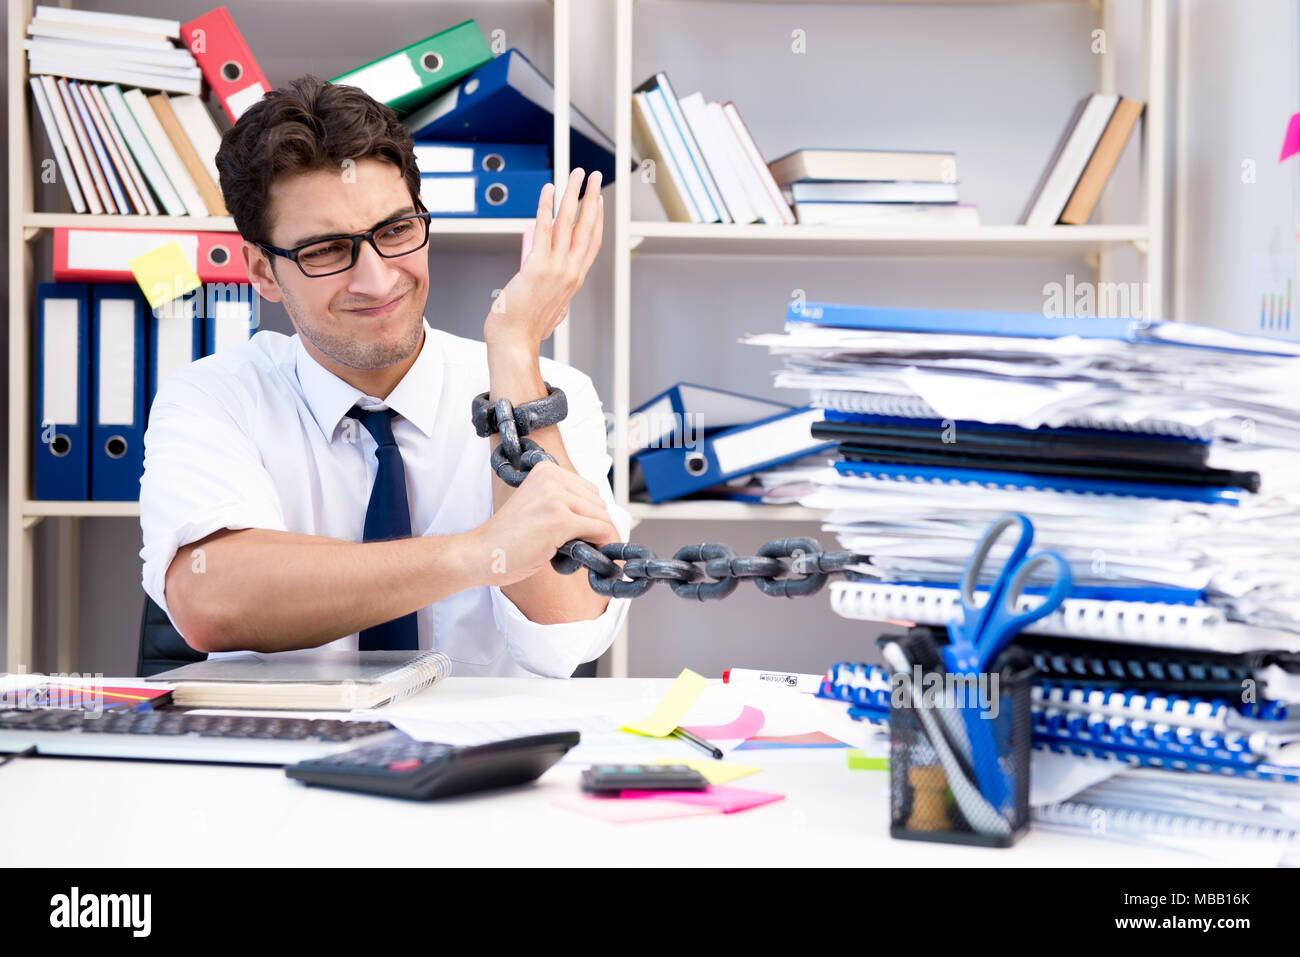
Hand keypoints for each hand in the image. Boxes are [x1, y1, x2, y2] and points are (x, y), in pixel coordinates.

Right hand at [466, 461, 620, 587]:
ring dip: (596, 537)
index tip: (580, 530)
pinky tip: (586, 555)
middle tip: (576, 544)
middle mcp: (552, 478)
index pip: (588, 489)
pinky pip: (599, 530)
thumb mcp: (537, 504)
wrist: (482, 552)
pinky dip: (601, 544)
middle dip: (593, 526)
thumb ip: (563, 501)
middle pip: (598, 503)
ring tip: (575, 550)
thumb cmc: (508, 536)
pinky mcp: (560, 520)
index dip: (588, 513)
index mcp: (546, 470)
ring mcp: (556, 498)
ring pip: (601, 517)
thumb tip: (601, 515)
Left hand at [483, 168, 603, 351]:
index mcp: (574, 280)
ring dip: (574, 194)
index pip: (591, 243)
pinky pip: (544, 228)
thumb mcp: (552, 310)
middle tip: (594, 177)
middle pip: (587, 227)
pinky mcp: (537, 265)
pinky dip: (546, 206)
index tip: (598, 201)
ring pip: (569, 222)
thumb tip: (554, 290)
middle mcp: (570, 272)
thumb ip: (556, 295)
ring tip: (576, 174)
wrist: (516, 340)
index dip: (597, 219)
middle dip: (592, 198)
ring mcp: (556, 268)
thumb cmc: (526, 328)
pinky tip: (549, 190)